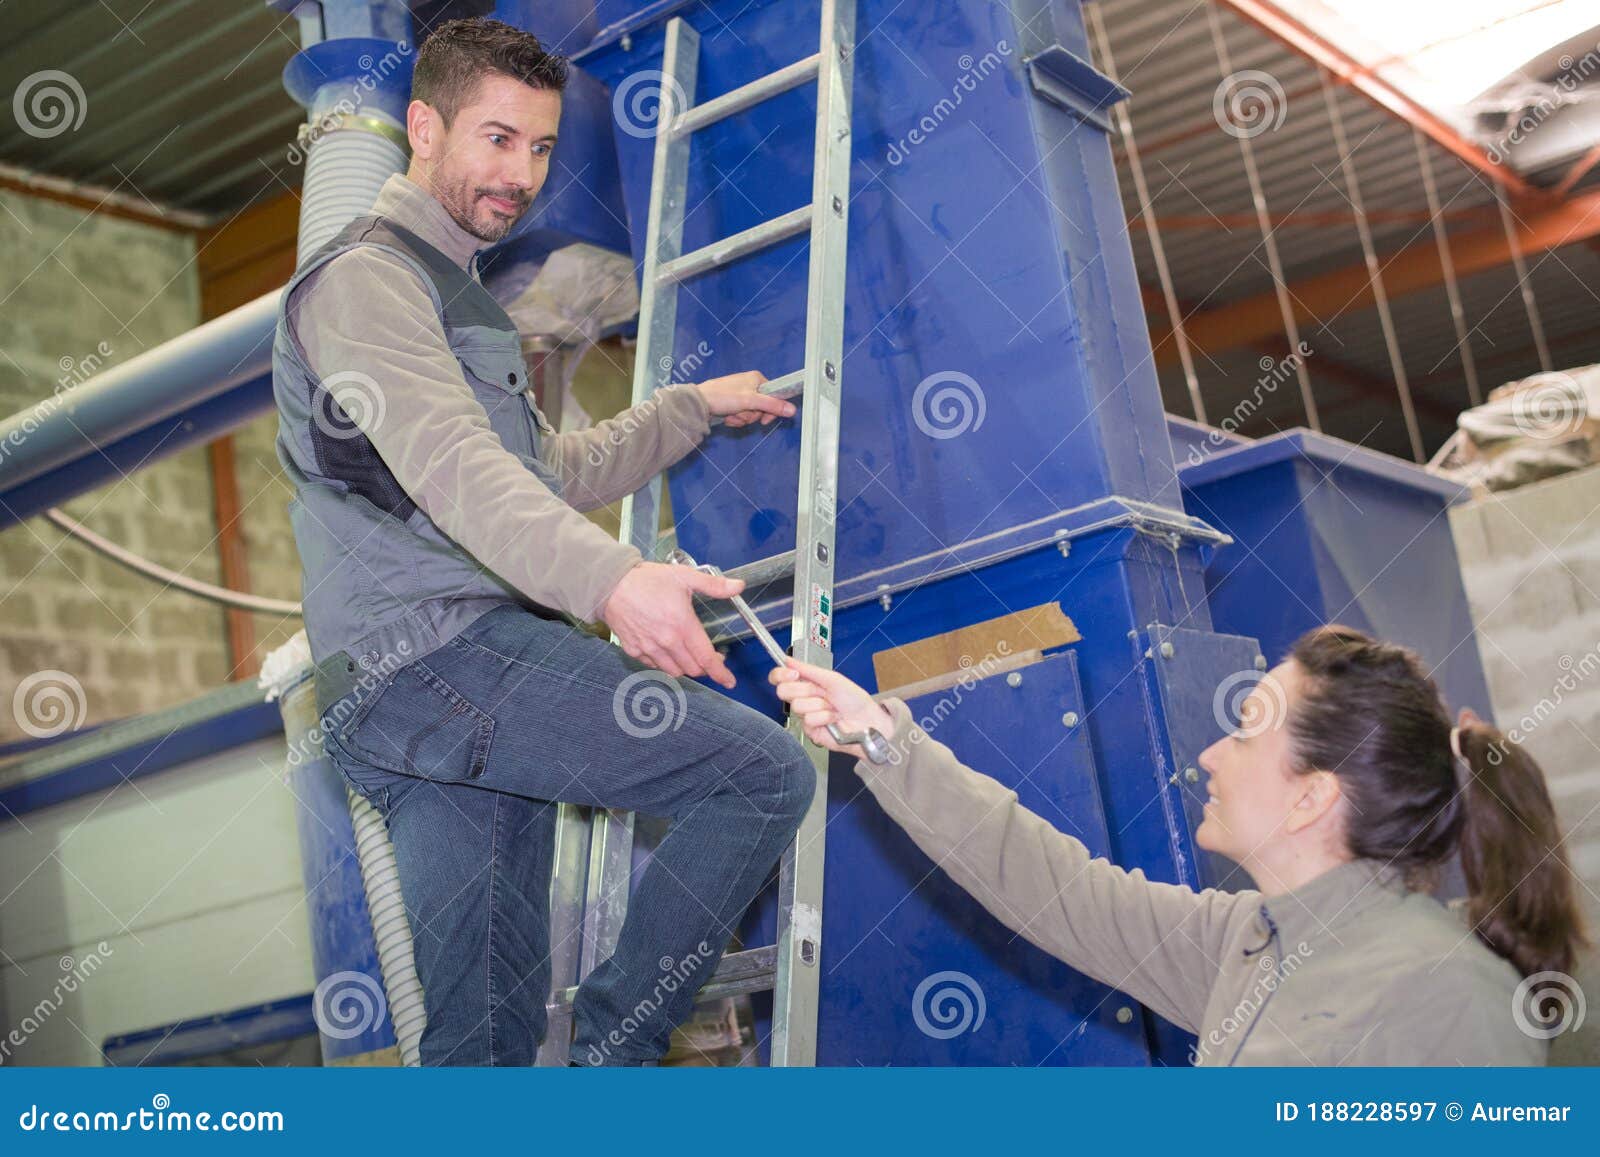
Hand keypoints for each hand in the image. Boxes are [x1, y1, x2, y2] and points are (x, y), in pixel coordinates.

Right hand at [601, 562, 741, 687]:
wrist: (610, 584)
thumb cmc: (648, 580)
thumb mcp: (684, 576)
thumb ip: (714, 585)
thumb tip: (739, 586)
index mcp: (682, 626)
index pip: (706, 658)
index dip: (720, 673)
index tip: (729, 681)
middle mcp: (667, 642)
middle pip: (693, 669)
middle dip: (705, 666)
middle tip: (709, 655)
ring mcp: (649, 649)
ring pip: (674, 671)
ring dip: (685, 666)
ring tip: (687, 653)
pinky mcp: (634, 651)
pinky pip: (655, 666)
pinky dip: (665, 663)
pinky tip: (666, 649)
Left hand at [695, 370, 795, 427]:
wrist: (699, 403)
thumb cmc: (724, 397)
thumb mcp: (751, 401)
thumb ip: (772, 405)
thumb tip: (793, 410)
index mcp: (757, 378)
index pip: (774, 396)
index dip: (770, 411)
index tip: (764, 420)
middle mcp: (750, 384)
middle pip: (762, 407)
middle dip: (751, 416)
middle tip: (741, 414)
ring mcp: (741, 394)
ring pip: (751, 413)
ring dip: (742, 418)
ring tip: (731, 415)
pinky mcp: (732, 402)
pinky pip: (741, 414)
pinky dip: (735, 419)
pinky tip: (727, 417)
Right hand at [769, 658, 895, 758]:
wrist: (867, 719)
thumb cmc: (854, 700)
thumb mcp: (832, 678)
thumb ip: (808, 669)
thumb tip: (788, 660)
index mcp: (807, 684)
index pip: (780, 678)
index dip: (780, 675)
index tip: (793, 674)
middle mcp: (804, 699)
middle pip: (783, 691)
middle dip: (805, 689)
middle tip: (821, 692)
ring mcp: (806, 715)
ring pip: (798, 706)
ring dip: (820, 704)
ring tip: (832, 707)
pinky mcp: (810, 731)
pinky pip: (809, 720)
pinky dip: (824, 717)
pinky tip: (833, 719)